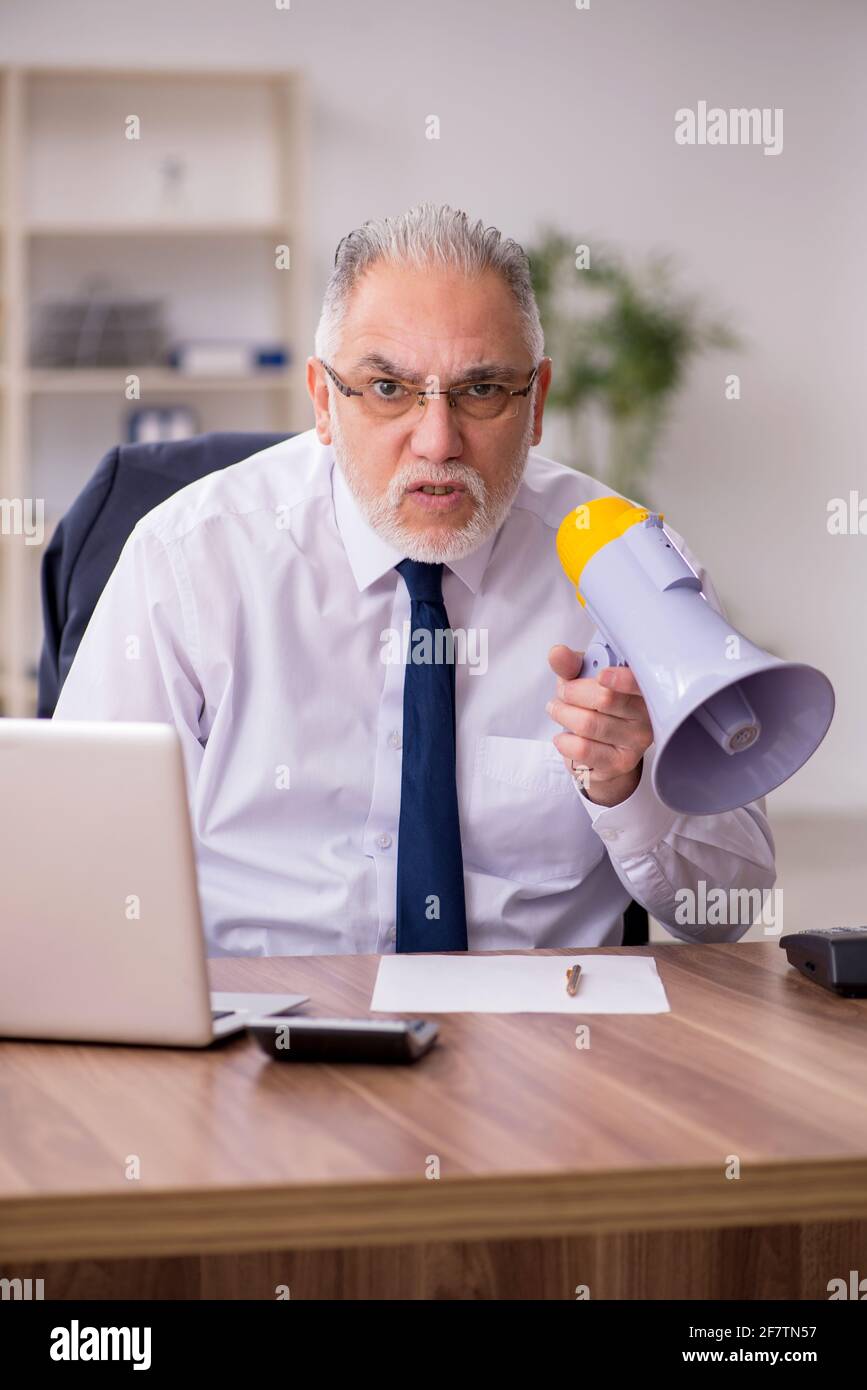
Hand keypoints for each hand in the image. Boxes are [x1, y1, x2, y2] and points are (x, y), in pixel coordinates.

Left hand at [546, 645, 653, 807]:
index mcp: (643, 688)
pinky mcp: (620, 764)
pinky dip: (564, 741)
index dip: (622, 679)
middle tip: (562, 692)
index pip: (639, 682)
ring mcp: (636, 743)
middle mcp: (647, 716)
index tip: (601, 675)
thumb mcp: (583, 680)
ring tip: (558, 710)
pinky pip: (583, 749)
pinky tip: (563, 737)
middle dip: (572, 692)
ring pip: (588, 724)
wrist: (603, 752)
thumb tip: (557, 653)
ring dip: (563, 714)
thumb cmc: (596, 706)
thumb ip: (571, 665)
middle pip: (605, 699)